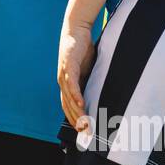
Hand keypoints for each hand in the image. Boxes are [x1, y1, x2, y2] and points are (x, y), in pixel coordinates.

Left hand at [57, 23, 95, 139]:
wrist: (76, 30)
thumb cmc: (82, 51)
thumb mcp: (88, 70)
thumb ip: (91, 82)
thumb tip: (102, 94)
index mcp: (67, 84)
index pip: (68, 107)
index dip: (74, 120)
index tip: (83, 132)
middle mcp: (62, 82)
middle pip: (68, 106)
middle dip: (77, 121)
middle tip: (86, 133)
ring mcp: (64, 74)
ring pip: (69, 98)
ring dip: (77, 112)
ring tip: (85, 124)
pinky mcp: (68, 65)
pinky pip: (72, 83)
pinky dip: (76, 95)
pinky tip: (81, 104)